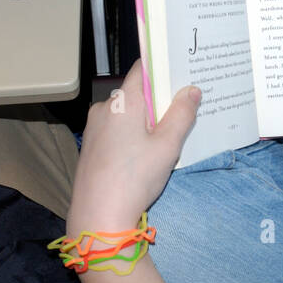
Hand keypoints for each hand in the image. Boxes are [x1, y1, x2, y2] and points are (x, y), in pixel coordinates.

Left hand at [67, 59, 199, 236]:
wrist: (99, 215)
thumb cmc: (135, 177)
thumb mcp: (168, 146)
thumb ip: (182, 114)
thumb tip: (191, 90)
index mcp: (123, 102)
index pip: (142, 69)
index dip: (162, 67)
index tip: (182, 70)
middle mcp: (104, 108)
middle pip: (136, 93)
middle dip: (160, 99)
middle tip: (185, 108)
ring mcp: (94, 128)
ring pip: (127, 114)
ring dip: (147, 119)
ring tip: (169, 134)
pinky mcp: (91, 146)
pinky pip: (116, 130)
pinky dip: (133, 133)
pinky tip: (146, 152)